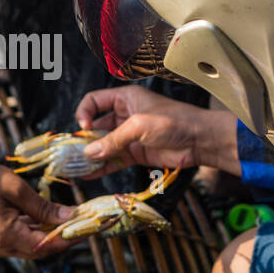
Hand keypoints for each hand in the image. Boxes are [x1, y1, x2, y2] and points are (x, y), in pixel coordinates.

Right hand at [0, 166, 75, 259]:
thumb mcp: (13, 187)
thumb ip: (42, 205)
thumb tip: (70, 216)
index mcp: (4, 235)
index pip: (47, 245)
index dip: (70, 238)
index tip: (88, 228)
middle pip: (39, 249)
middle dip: (61, 236)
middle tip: (80, 222)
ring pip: (29, 246)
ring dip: (46, 233)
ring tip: (63, 217)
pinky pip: (16, 241)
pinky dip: (31, 231)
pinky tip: (42, 218)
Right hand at [76, 86, 239, 176]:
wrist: (201, 141)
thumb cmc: (174, 122)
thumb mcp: (139, 126)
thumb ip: (113, 140)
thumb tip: (89, 152)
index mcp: (126, 98)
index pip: (95, 101)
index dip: (85, 113)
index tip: (84, 128)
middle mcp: (125, 115)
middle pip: (96, 125)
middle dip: (84, 139)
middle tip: (72, 153)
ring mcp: (130, 136)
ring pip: (103, 145)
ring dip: (91, 155)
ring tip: (76, 167)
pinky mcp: (136, 154)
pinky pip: (114, 160)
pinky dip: (102, 167)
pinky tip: (89, 174)